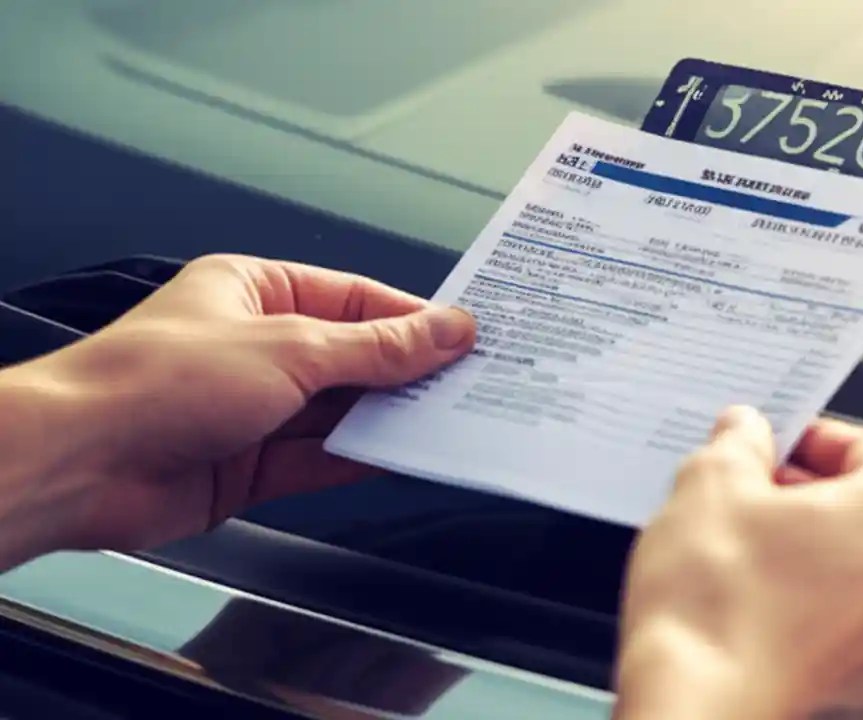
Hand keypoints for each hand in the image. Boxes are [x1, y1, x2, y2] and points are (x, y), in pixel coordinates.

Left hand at [0, 254, 473, 564]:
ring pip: (340, 411)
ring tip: (451, 420)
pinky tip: (403, 456)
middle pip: (352, 357)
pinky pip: (319, 458)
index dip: (412, 317)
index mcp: (254, 291)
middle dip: (407, 372)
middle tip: (471, 381)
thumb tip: (446, 330)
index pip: (354, 298)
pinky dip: (360, 458)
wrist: (79, 465)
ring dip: (389, 418)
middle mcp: (254, 346)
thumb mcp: (290, 350)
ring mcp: (251, 409)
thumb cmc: (155, 382)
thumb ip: (378, 348)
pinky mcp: (247, 466)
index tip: (465, 334)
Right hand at [613, 407, 862, 719]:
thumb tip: (745, 432)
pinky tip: (751, 605)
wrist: (693, 712)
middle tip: (746, 493)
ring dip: (809, 556)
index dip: (817, 438)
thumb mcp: (709, 485)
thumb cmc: (712, 608)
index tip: (776, 444)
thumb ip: (738, 443)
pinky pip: (844, 630)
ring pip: (858, 575)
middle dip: (808, 497)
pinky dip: (807, 611)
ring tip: (741, 553)